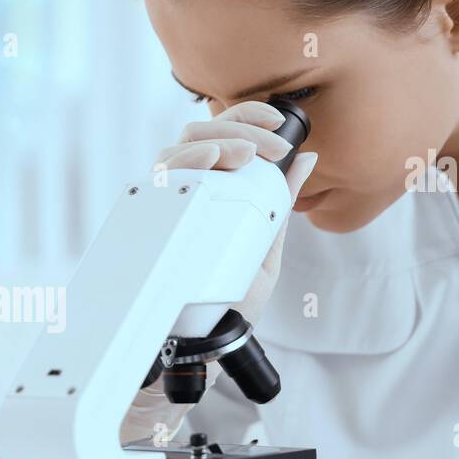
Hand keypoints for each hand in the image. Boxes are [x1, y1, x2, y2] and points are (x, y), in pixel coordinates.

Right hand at [154, 101, 318, 325]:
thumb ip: (282, 201)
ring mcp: (165, 205)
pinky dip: (184, 162)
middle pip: (199, 134)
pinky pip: (159, 180)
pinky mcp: (149, 220)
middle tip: (271, 148)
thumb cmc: (232, 299)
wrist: (209, 342)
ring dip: (214, 141)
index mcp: (212, 190)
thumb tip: (310, 158)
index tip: (280, 123)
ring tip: (243, 154)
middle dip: (239, 129)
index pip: (222, 134)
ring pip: (177, 148)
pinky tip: (208, 161)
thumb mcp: (267, 244)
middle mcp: (184, 192)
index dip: (248, 117)